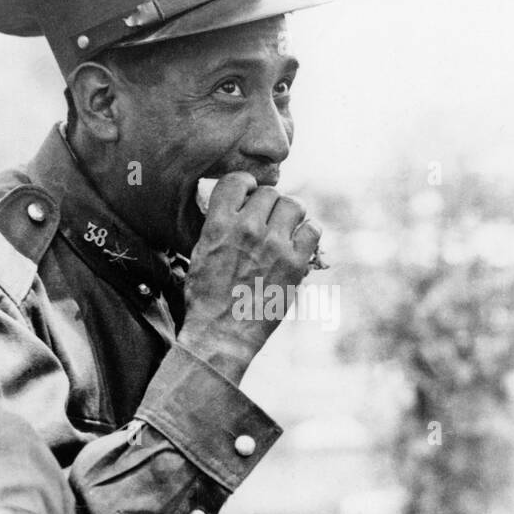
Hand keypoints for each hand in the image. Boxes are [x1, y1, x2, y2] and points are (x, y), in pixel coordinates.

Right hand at [179, 172, 320, 383]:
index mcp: (220, 225)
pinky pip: (313, 230)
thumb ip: (218, 226)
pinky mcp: (295, 264)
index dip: (246, 185)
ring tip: (286, 228)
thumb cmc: (205, 298)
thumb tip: (234, 209)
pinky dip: (309, 233)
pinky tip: (300, 243)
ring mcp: (274, 245)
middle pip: (269, 193)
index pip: (237, 180)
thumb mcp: (200, 253)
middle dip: (268, 204)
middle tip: (268, 220)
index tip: (249, 195)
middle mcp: (248, 229)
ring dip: (291, 213)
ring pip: (294, 205)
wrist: (221, 333)